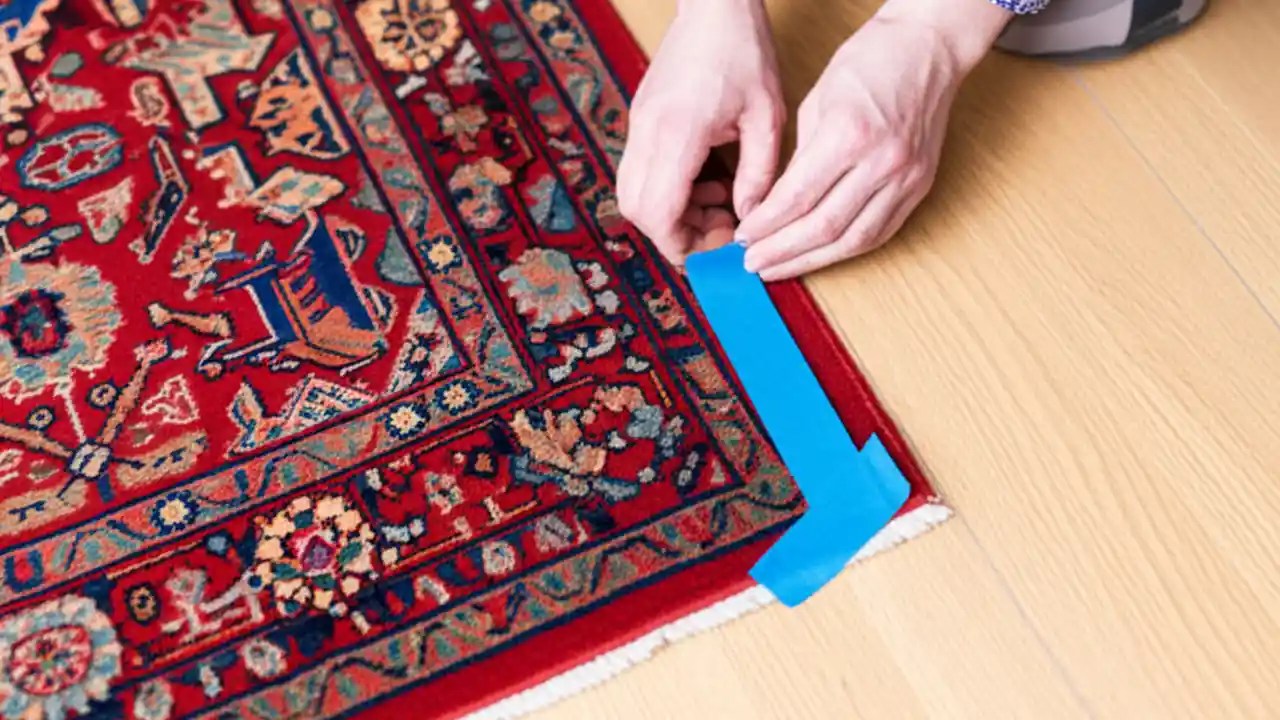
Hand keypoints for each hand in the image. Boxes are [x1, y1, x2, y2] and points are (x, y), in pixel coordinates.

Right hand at [618, 0, 783, 263]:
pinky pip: (641, 172)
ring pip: (634, 194)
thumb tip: (750, 221)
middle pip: (636, 210)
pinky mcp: (641, 120)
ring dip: (672, 213)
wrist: (714, 4)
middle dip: (674, 233)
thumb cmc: (744, 51)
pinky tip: (708, 181)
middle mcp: (647, 132)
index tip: (714, 250)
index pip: (658, 212)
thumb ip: (758, 175)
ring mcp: (638, 126)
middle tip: (720, 230)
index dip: (680, 244)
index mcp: (678, 133)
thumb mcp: (767, 117)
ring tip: (721, 204)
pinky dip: (669, 190)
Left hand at [738, 0, 1010, 279]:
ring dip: (812, 261)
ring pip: (853, 240)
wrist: (929, 48)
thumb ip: (796, 159)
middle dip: (782, 251)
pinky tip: (819, 257)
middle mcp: (881, 162)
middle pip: (824, 227)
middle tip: (753, 263)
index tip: (744, 237)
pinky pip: (879, 233)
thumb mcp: (815, 103)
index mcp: (849, 134)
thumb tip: (773, 205)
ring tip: (779, 268)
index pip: (798, 197)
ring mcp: (905, 178)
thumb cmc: (871, 62)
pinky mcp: (919, 187)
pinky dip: (845, 250)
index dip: (766, 224)